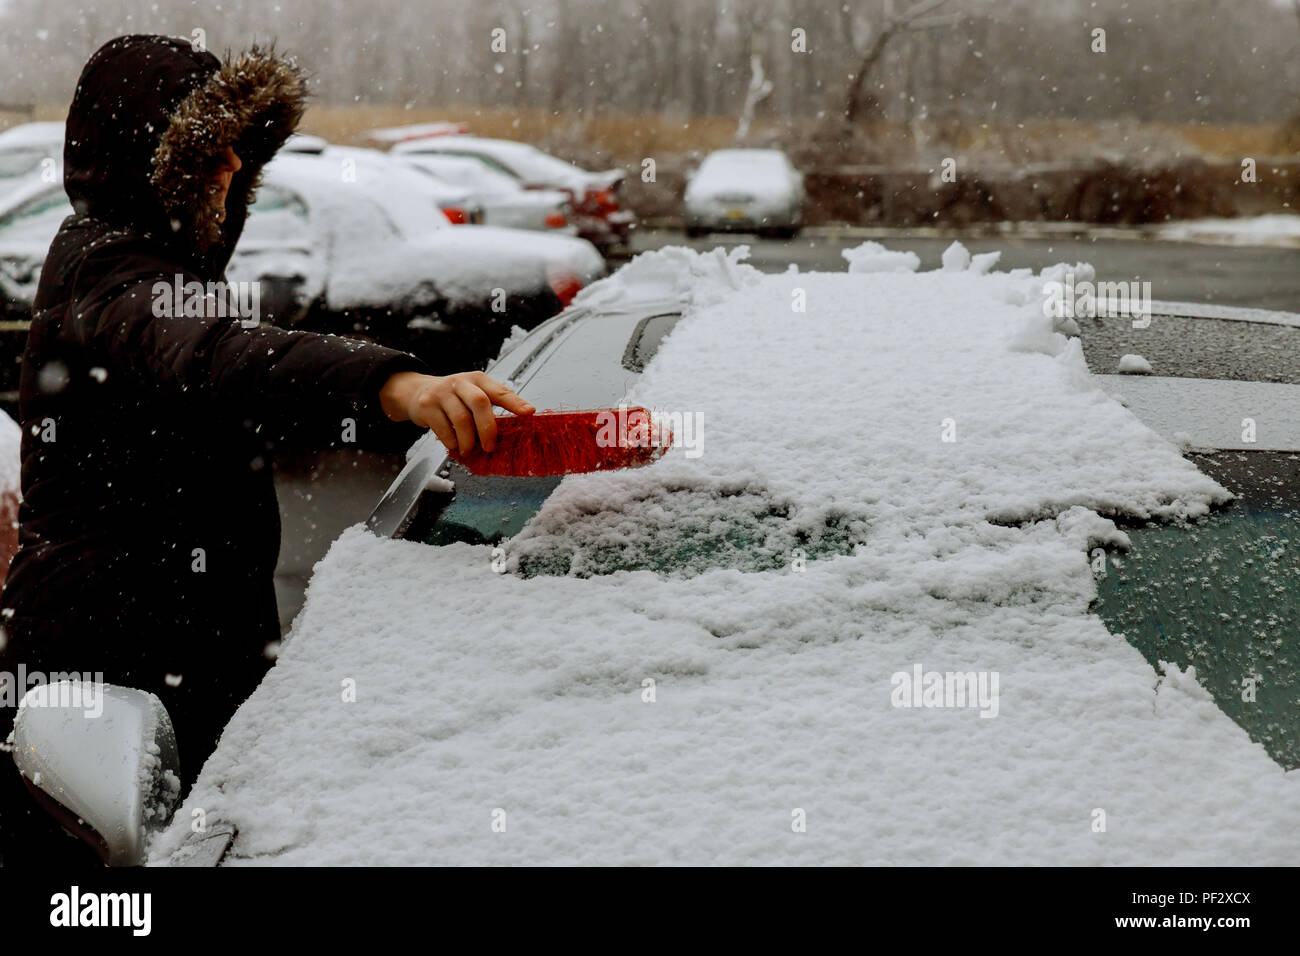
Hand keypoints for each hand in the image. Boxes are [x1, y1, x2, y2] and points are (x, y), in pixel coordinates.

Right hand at [379, 370, 534, 454]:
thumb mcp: (472, 393)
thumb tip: (513, 427)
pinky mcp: (426, 405)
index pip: (499, 391)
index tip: (528, 412)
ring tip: (470, 449)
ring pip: (461, 419)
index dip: (515, 402)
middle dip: (488, 429)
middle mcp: (460, 382)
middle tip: (490, 446)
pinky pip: (443, 428)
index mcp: (477, 379)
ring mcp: (441, 393)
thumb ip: (490, 406)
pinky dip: (452, 442)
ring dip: (468, 441)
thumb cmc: (452, 396)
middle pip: (480, 403)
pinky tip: (454, 445)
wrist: (416, 392)